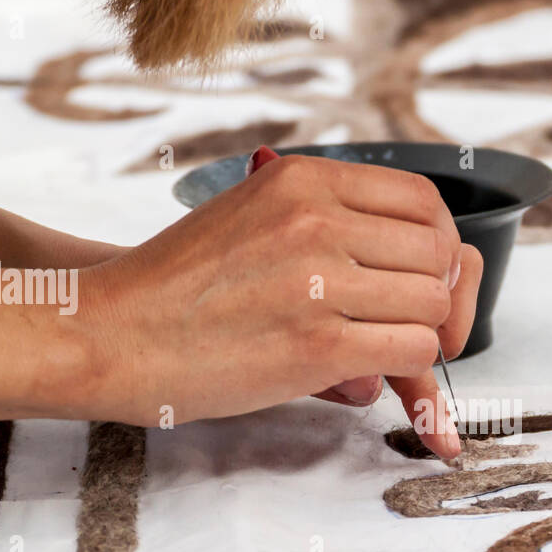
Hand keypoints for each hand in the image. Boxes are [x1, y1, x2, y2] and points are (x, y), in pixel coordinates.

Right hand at [80, 153, 479, 457]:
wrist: (109, 334)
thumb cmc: (176, 288)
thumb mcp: (251, 219)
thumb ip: (327, 230)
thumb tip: (413, 281)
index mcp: (304, 180)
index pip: (423, 200)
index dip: (441, 246)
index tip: (429, 278)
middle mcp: (317, 219)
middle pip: (438, 254)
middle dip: (439, 297)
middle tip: (415, 327)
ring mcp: (319, 280)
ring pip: (432, 304)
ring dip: (419, 335)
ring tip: (379, 349)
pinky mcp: (318, 343)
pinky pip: (412, 351)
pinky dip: (406, 370)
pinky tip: (368, 371)